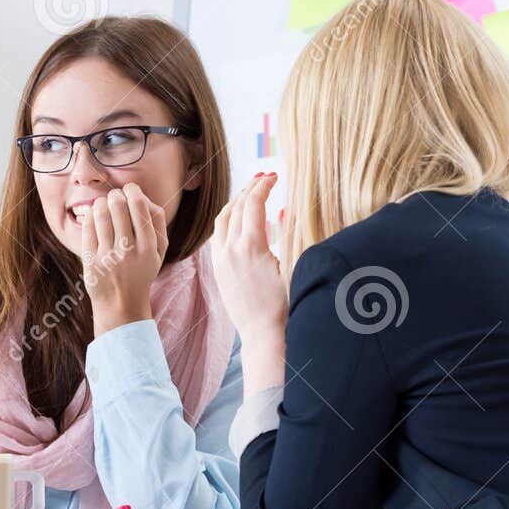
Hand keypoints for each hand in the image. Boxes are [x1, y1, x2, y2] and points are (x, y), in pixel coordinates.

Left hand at [81, 184, 168, 337]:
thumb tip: (142, 196)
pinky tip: (94, 215)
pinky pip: (88, 227)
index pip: (139, 206)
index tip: (130, 190)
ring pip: (101, 214)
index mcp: (148, 246)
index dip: (132, 191)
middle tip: (115, 197)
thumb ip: (157, 223)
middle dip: (115, 195)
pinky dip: (91, 216)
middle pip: (118, 205)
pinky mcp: (90, 260)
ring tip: (103, 203)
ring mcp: (108, 256)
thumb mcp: (159, 251)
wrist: (122, 303)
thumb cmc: (141, 271)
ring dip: (101, 203)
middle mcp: (128, 250)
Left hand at [210, 173, 288, 389]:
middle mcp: (230, 249)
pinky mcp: (217, 269)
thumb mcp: (291, 265)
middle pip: (236, 206)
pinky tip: (239, 218)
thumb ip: (286, 235)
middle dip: (250, 188)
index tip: (275, 175)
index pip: (253, 203)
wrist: (264, 332)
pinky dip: (228, 220)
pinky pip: (218, 235)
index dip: (264, 185)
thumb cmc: (285, 302)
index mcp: (251, 245)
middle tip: (263, 177)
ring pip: (223, 219)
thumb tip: (280, 211)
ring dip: (236, 202)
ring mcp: (221, 259)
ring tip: (250, 192)